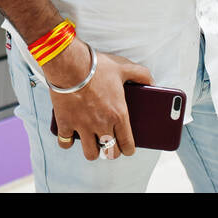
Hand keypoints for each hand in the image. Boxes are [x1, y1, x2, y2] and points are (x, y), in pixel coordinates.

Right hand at [44, 38, 152, 160]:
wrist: (69, 64)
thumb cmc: (96, 66)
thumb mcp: (123, 67)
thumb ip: (141, 75)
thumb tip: (152, 82)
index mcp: (118, 115)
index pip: (128, 144)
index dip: (128, 149)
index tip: (126, 147)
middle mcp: (102, 124)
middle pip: (111, 152)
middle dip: (111, 150)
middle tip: (109, 142)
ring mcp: (83, 126)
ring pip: (90, 153)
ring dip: (92, 150)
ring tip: (91, 142)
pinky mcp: (66, 123)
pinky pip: (66, 142)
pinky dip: (68, 141)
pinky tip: (70, 135)